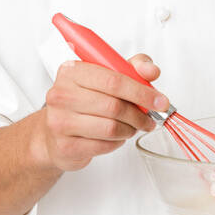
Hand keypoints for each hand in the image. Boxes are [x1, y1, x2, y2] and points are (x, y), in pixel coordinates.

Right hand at [35, 53, 165, 171]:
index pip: (114, 80)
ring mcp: (59, 121)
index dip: (142, 92)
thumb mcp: (107, 77)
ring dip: (129, 129)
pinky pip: (104, 145)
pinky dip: (117, 142)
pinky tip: (115, 137)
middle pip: (114, 106)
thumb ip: (133, 69)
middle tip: (149, 119)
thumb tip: (151, 71)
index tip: (160, 101)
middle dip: (139, 115)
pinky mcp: (65, 146)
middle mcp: (61, 94)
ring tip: (131, 127)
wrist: (55, 132)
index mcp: (72, 71)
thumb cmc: (84, 101)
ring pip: (111, 128)